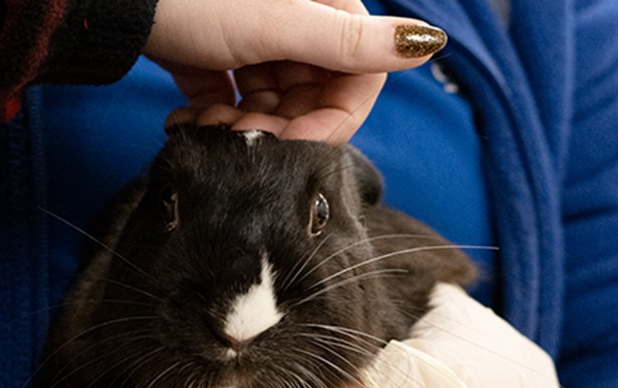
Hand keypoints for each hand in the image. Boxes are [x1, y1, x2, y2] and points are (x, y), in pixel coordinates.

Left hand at [143, 0, 445, 141]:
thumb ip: (348, 43)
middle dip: (280, 130)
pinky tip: (190, 127)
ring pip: (270, 105)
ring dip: (245, 130)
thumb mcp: (279, 23)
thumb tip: (427, 43)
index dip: (332, 120)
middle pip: (311, 98)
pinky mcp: (210, 54)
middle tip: (241, 140)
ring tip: (209, 131)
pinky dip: (215, 121)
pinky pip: (231, 100)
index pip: (356, 78)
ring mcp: (250, 37)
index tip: (297, 144)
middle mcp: (294, 19)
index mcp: (325, 3)